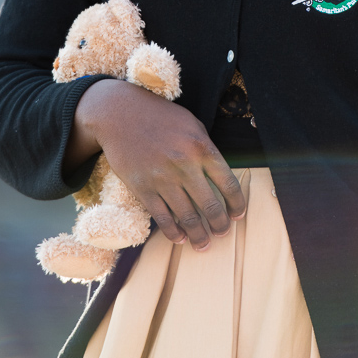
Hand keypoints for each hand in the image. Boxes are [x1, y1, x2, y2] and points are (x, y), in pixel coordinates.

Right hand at [66, 79, 245, 250]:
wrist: (119, 113)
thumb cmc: (159, 116)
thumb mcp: (192, 124)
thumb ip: (207, 149)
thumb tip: (220, 177)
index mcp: (202, 147)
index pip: (229, 184)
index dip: (237, 204)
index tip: (238, 214)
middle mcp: (185, 165)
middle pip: (210, 206)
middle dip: (220, 225)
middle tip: (223, 232)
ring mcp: (162, 179)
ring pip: (187, 217)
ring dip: (199, 236)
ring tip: (204, 244)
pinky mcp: (143, 188)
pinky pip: (162, 218)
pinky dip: (173, 232)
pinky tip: (180, 238)